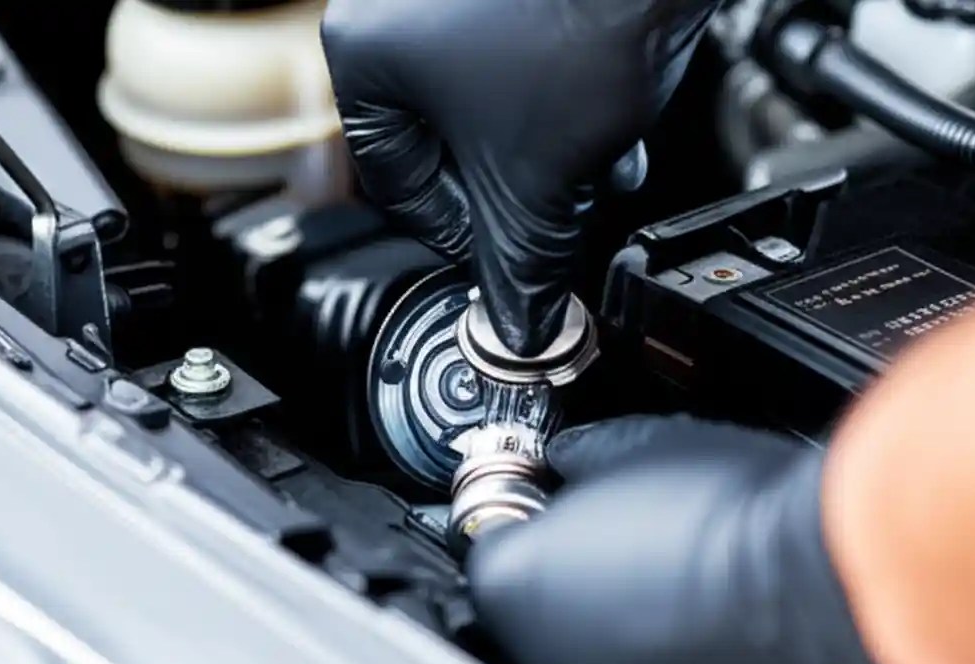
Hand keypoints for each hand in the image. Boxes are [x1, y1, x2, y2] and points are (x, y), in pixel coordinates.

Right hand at [320, 0, 718, 355]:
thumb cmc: (580, 23)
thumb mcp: (538, 180)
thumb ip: (518, 266)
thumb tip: (515, 320)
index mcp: (365, 56)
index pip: (396, 183)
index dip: (458, 235)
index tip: (499, 256)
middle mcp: (397, 11)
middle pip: (449, 145)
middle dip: (517, 192)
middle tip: (555, 217)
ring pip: (492, 105)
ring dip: (547, 154)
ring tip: (594, 172)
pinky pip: (520, 59)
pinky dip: (559, 101)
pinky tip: (608, 127)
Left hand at [468, 415, 929, 663]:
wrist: (824, 587)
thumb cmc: (732, 518)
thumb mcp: (633, 445)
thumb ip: (578, 454)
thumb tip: (570, 455)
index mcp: (516, 584)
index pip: (487, 536)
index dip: (524, 501)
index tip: (552, 486)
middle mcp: (546, 656)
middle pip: (535, 594)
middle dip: (567, 554)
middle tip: (620, 518)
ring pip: (585, 639)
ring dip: (609, 603)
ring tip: (671, 562)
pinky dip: (656, 641)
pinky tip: (698, 606)